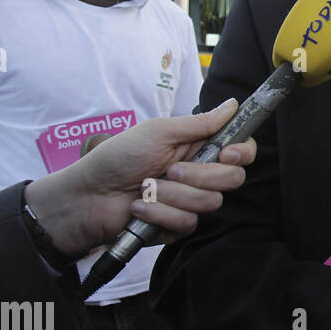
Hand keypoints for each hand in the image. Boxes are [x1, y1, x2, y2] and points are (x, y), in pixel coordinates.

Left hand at [24, 99, 257, 256]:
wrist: (87, 195)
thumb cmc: (118, 157)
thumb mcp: (158, 132)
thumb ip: (199, 123)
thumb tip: (233, 105)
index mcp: (199, 147)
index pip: (241, 150)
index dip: (243, 153)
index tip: (227, 155)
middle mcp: (200, 174)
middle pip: (232, 179)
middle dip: (200, 176)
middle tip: (170, 170)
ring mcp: (190, 201)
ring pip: (210, 202)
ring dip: (173, 195)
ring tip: (145, 189)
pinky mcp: (178, 225)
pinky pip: (188, 222)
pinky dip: (159, 213)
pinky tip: (139, 208)